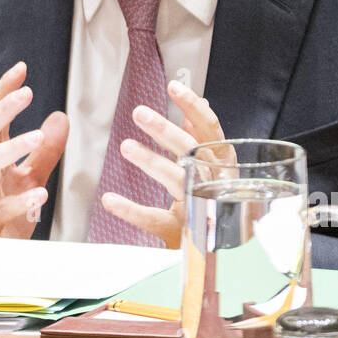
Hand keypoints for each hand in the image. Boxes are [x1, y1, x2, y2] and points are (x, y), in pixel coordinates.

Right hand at [0, 61, 68, 238]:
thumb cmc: (3, 214)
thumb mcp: (29, 178)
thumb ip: (45, 151)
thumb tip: (60, 117)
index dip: (3, 92)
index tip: (21, 69)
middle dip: (2, 110)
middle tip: (26, 93)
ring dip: (11, 148)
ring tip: (37, 136)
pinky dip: (17, 202)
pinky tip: (38, 195)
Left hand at [100, 80, 228, 247]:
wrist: (227, 250)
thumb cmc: (219, 200)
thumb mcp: (216, 167)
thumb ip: (204, 138)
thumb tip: (198, 106)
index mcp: (222, 164)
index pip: (211, 130)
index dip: (194, 108)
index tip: (174, 87)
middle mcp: (215, 182)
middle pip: (192, 152)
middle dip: (165, 131)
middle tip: (139, 113)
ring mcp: (200, 207)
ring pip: (178, 180)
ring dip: (152, 161)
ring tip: (126, 146)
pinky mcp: (183, 233)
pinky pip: (155, 220)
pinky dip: (131, 211)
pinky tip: (110, 200)